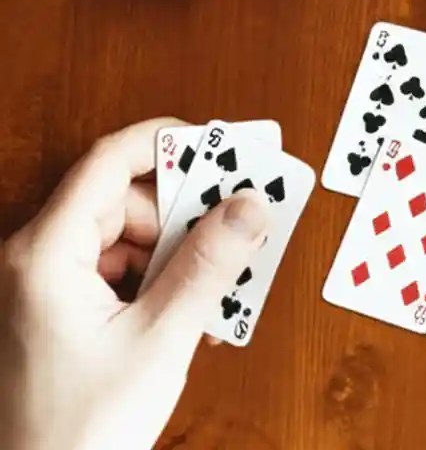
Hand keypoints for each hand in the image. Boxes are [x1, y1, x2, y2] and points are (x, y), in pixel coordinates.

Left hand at [0, 118, 271, 449]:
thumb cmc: (78, 428)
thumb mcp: (160, 339)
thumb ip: (208, 266)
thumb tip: (247, 207)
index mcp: (46, 253)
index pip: (110, 162)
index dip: (172, 145)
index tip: (227, 147)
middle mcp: (36, 258)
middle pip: (125, 201)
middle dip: (187, 218)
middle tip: (238, 234)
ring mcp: (45, 284)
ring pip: (128, 238)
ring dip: (179, 259)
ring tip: (216, 297)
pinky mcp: (58, 309)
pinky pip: (119, 272)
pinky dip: (159, 285)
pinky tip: (190, 318)